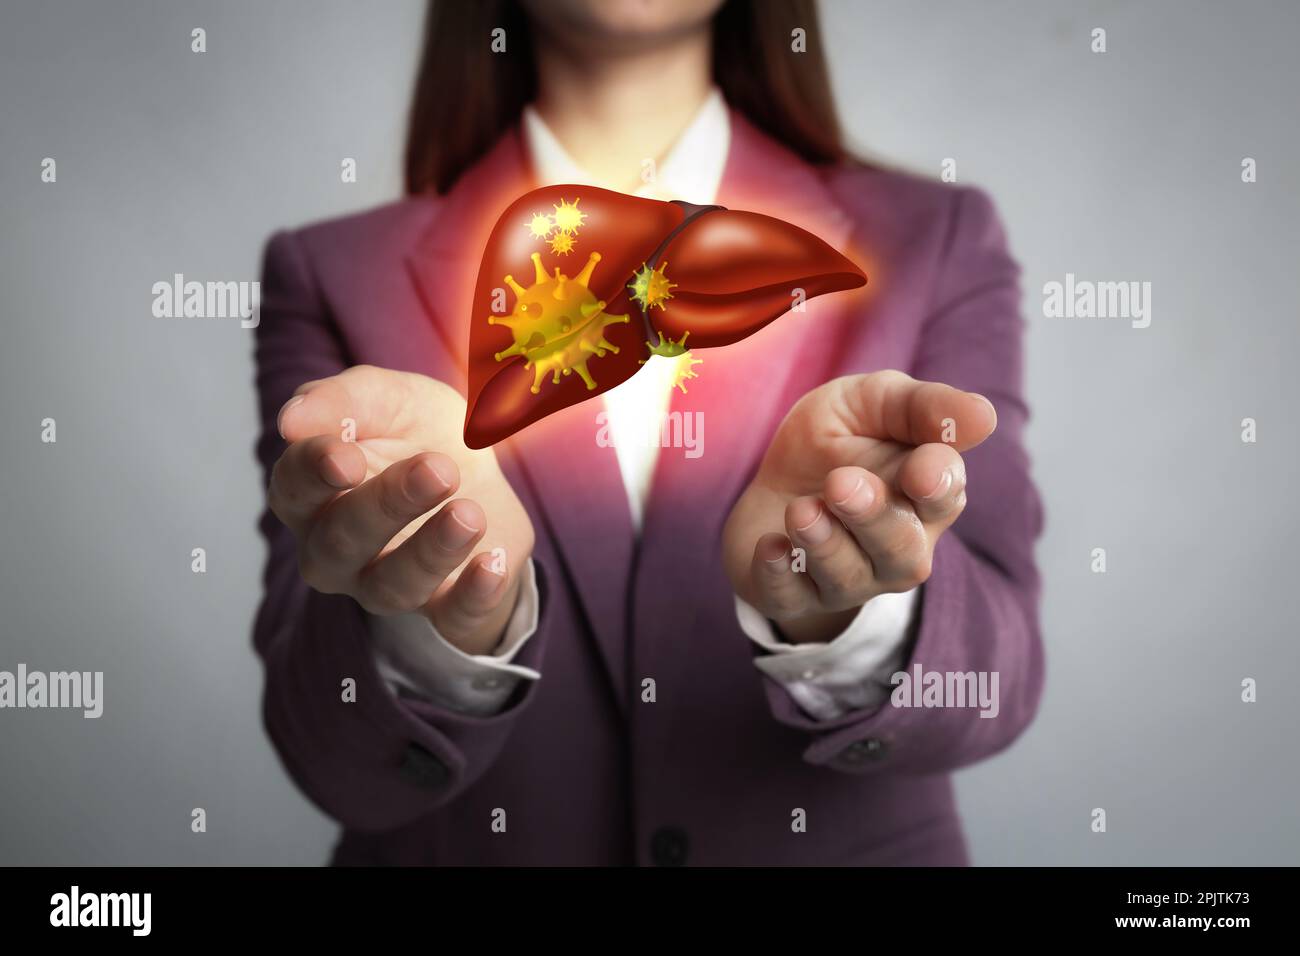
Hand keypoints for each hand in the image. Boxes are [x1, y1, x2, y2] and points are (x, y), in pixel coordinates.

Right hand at [268, 365, 534, 655]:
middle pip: (343, 541)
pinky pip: (453, 618)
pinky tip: (494, 564)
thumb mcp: (389, 399)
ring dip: (433, 551)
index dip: (316, 474)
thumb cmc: (416, 433)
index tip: (348, 458)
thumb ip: (344, 400)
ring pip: (393, 586)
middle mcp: (336, 551)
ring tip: (469, 514)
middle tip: (438, 469)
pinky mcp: (446, 607)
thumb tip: (291, 419)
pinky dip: (474, 595)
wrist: (483, 470)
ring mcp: (386, 584)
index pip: (294, 489)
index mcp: (312, 495)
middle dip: (388, 505)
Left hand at [722, 371, 996, 642]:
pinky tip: (771, 547)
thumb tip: (983, 416)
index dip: (936, 485)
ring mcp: (847, 578)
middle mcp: (896, 548)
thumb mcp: (874, 402)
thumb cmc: (839, 439)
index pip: (944, 497)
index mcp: (925, 497)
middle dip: (872, 518)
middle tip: (841, 484)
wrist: (775, 478)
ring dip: (824, 544)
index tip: (919, 471)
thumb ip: (922, 407)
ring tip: (801, 510)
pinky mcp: (794, 594)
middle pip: (900, 550)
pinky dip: (779, 576)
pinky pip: (791, 598)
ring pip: (848, 578)